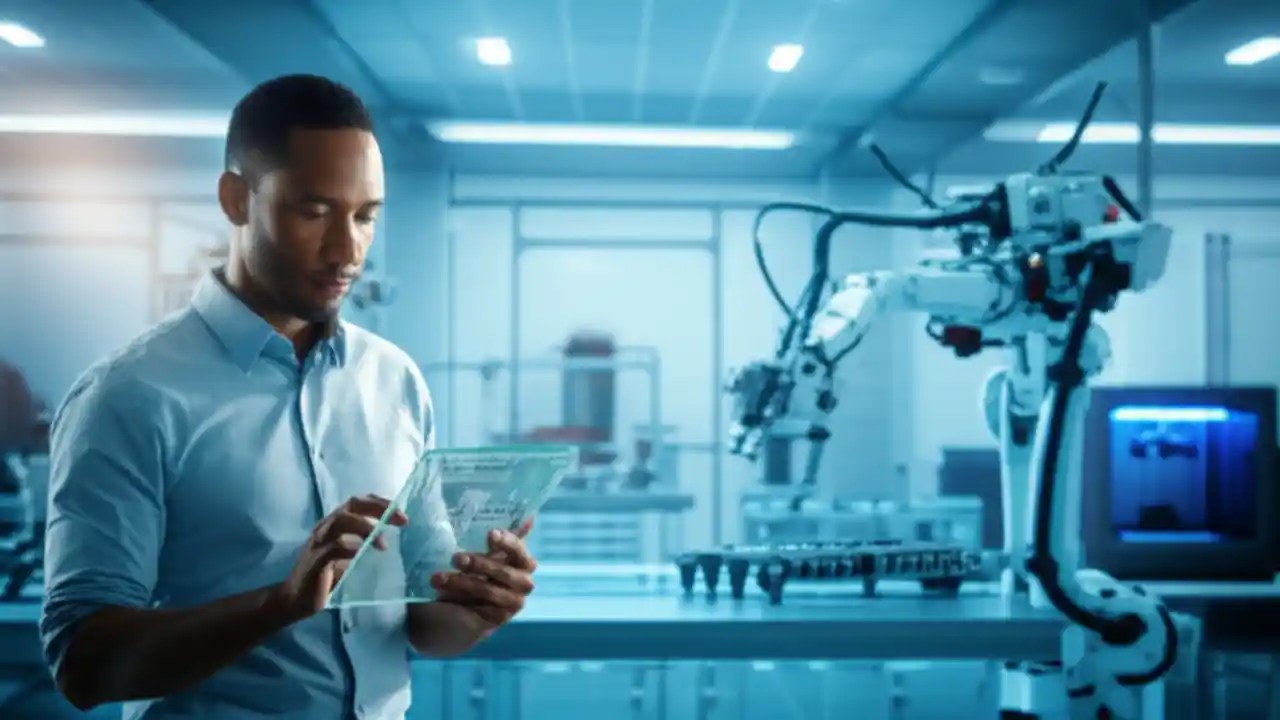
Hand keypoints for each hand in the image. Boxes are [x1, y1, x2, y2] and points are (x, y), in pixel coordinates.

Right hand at [271, 494, 407, 622]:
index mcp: (334, 524)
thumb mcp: (348, 556)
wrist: (296, 599)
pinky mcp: (316, 561)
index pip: (358, 502)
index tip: (401, 513)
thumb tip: (387, 537)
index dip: (380, 502)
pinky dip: (350, 547)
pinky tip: (362, 553)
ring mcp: (319, 542)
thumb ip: (362, 544)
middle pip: (352, 505)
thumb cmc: (325, 577)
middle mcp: (326, 527)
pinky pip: (333, 547)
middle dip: (379, 508)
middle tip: (401, 521)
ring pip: (341, 521)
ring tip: (383, 544)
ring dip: (366, 528)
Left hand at [429, 518, 537, 629]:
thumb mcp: (484, 553)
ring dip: (462, 583)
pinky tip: (444, 595)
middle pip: (504, 571)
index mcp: (523, 563)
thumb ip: (503, 538)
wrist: (458, 609)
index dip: (507, 542)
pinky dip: (462, 599)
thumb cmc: (474, 574)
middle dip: (479, 564)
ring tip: (437, 578)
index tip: (490, 534)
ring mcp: (513, 603)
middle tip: (455, 558)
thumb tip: (529, 518)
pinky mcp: (499, 619)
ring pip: (489, 590)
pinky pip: (481, 607)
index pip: (519, 550)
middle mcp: (524, 583)